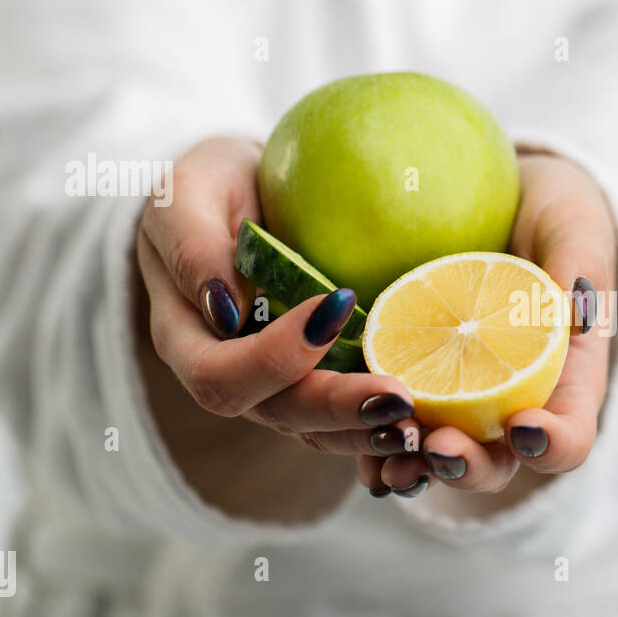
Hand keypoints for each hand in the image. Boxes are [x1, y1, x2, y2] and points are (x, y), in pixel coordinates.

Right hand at [136, 138, 419, 462]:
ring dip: (371, 430)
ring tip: (421, 422)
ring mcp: (279, 385)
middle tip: (399, 397)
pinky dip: (387, 419)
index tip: (333, 306)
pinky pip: (350, 416)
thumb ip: (191, 243)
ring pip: (319, 431)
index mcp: (187, 338)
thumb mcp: (186, 190)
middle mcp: (232, 375)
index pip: (220, 376)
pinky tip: (431, 414)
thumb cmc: (210, 185)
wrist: (249, 193)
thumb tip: (224, 309)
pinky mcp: (322, 378)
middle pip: (280, 414)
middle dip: (340, 409)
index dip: (272, 357)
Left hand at [357, 152, 617, 496]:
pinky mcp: (414, 379)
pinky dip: (373, 446)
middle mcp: (512, 403)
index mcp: (565, 382)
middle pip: (499, 462)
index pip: (570, 436)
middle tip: (439, 449)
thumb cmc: (553, 216)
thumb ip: (579, 264)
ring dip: (415, 469)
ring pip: (442, 458)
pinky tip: (352, 443)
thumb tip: (580, 310)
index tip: (522, 426)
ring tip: (388, 463)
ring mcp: (460, 397)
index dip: (552, 444)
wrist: (503, 201)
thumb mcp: (573, 229)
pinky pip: (395, 429)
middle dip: (469, 467)